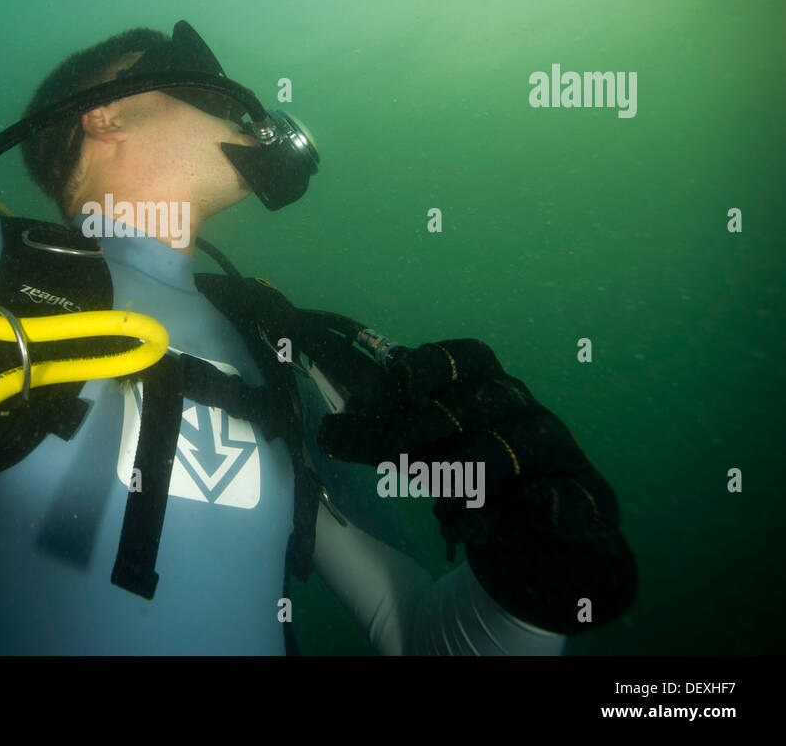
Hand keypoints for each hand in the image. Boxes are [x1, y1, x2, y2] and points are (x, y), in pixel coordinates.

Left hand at [317, 338, 636, 634]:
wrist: (536, 555)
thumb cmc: (471, 489)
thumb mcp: (417, 461)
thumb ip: (376, 442)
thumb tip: (325, 430)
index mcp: (487, 393)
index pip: (465, 357)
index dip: (428, 365)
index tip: (396, 386)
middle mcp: (525, 414)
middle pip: (483, 397)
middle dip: (431, 423)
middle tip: (395, 455)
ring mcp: (560, 456)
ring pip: (517, 443)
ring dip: (470, 470)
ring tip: (442, 502)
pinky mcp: (588, 502)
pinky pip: (573, 496)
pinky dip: (549, 502)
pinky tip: (525, 513)